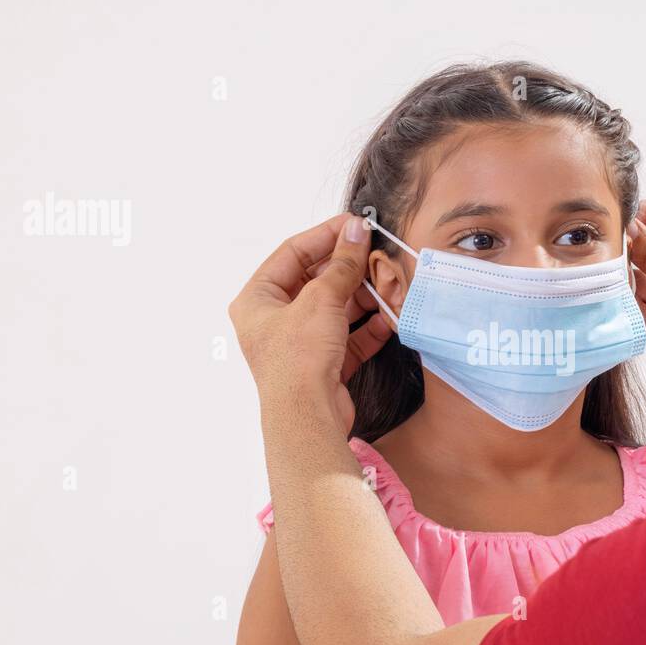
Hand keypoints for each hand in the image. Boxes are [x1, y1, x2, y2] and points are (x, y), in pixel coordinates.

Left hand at [228, 213, 391, 432]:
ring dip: (364, 298)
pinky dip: (368, 327)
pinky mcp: (322, 365)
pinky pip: (348, 337)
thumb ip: (342, 263)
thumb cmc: (298, 360)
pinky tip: (388, 317)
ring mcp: (299, 344)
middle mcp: (274, 321)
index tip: (354, 225)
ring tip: (388, 286)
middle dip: (349, 270)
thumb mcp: (321, 300)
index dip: (325, 236)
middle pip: (316, 281)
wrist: (307, 419)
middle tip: (376, 254)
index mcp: (257, 300)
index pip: (292, 253)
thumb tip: (355, 229)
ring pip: (335, 309)